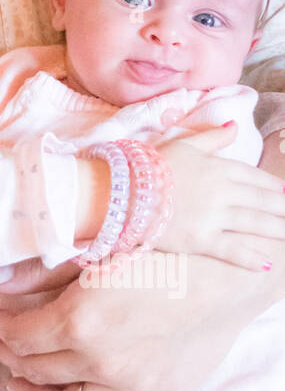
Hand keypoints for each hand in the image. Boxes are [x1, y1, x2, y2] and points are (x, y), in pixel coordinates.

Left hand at [0, 240, 284, 390]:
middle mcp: (99, 360)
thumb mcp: (98, 250)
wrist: (226, 276)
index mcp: (78, 319)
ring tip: (19, 385)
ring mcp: (130, 386)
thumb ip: (45, 270)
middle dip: (8, 356)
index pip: (19, 335)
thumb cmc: (162, 253)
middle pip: (37, 368)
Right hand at [158, 124, 284, 269]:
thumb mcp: (183, 144)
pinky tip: (266, 263)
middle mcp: (222, 192)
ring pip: (254, 224)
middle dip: (283, 209)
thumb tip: (235, 126)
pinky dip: (250, 258)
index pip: (256, 177)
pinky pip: (232, 250)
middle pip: (262, 201)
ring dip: (277, 231)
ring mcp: (213, 217)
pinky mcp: (201, 240)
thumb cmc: (149, 166)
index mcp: (219, 167)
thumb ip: (213, 137)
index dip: (274, 186)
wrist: (122, 192)